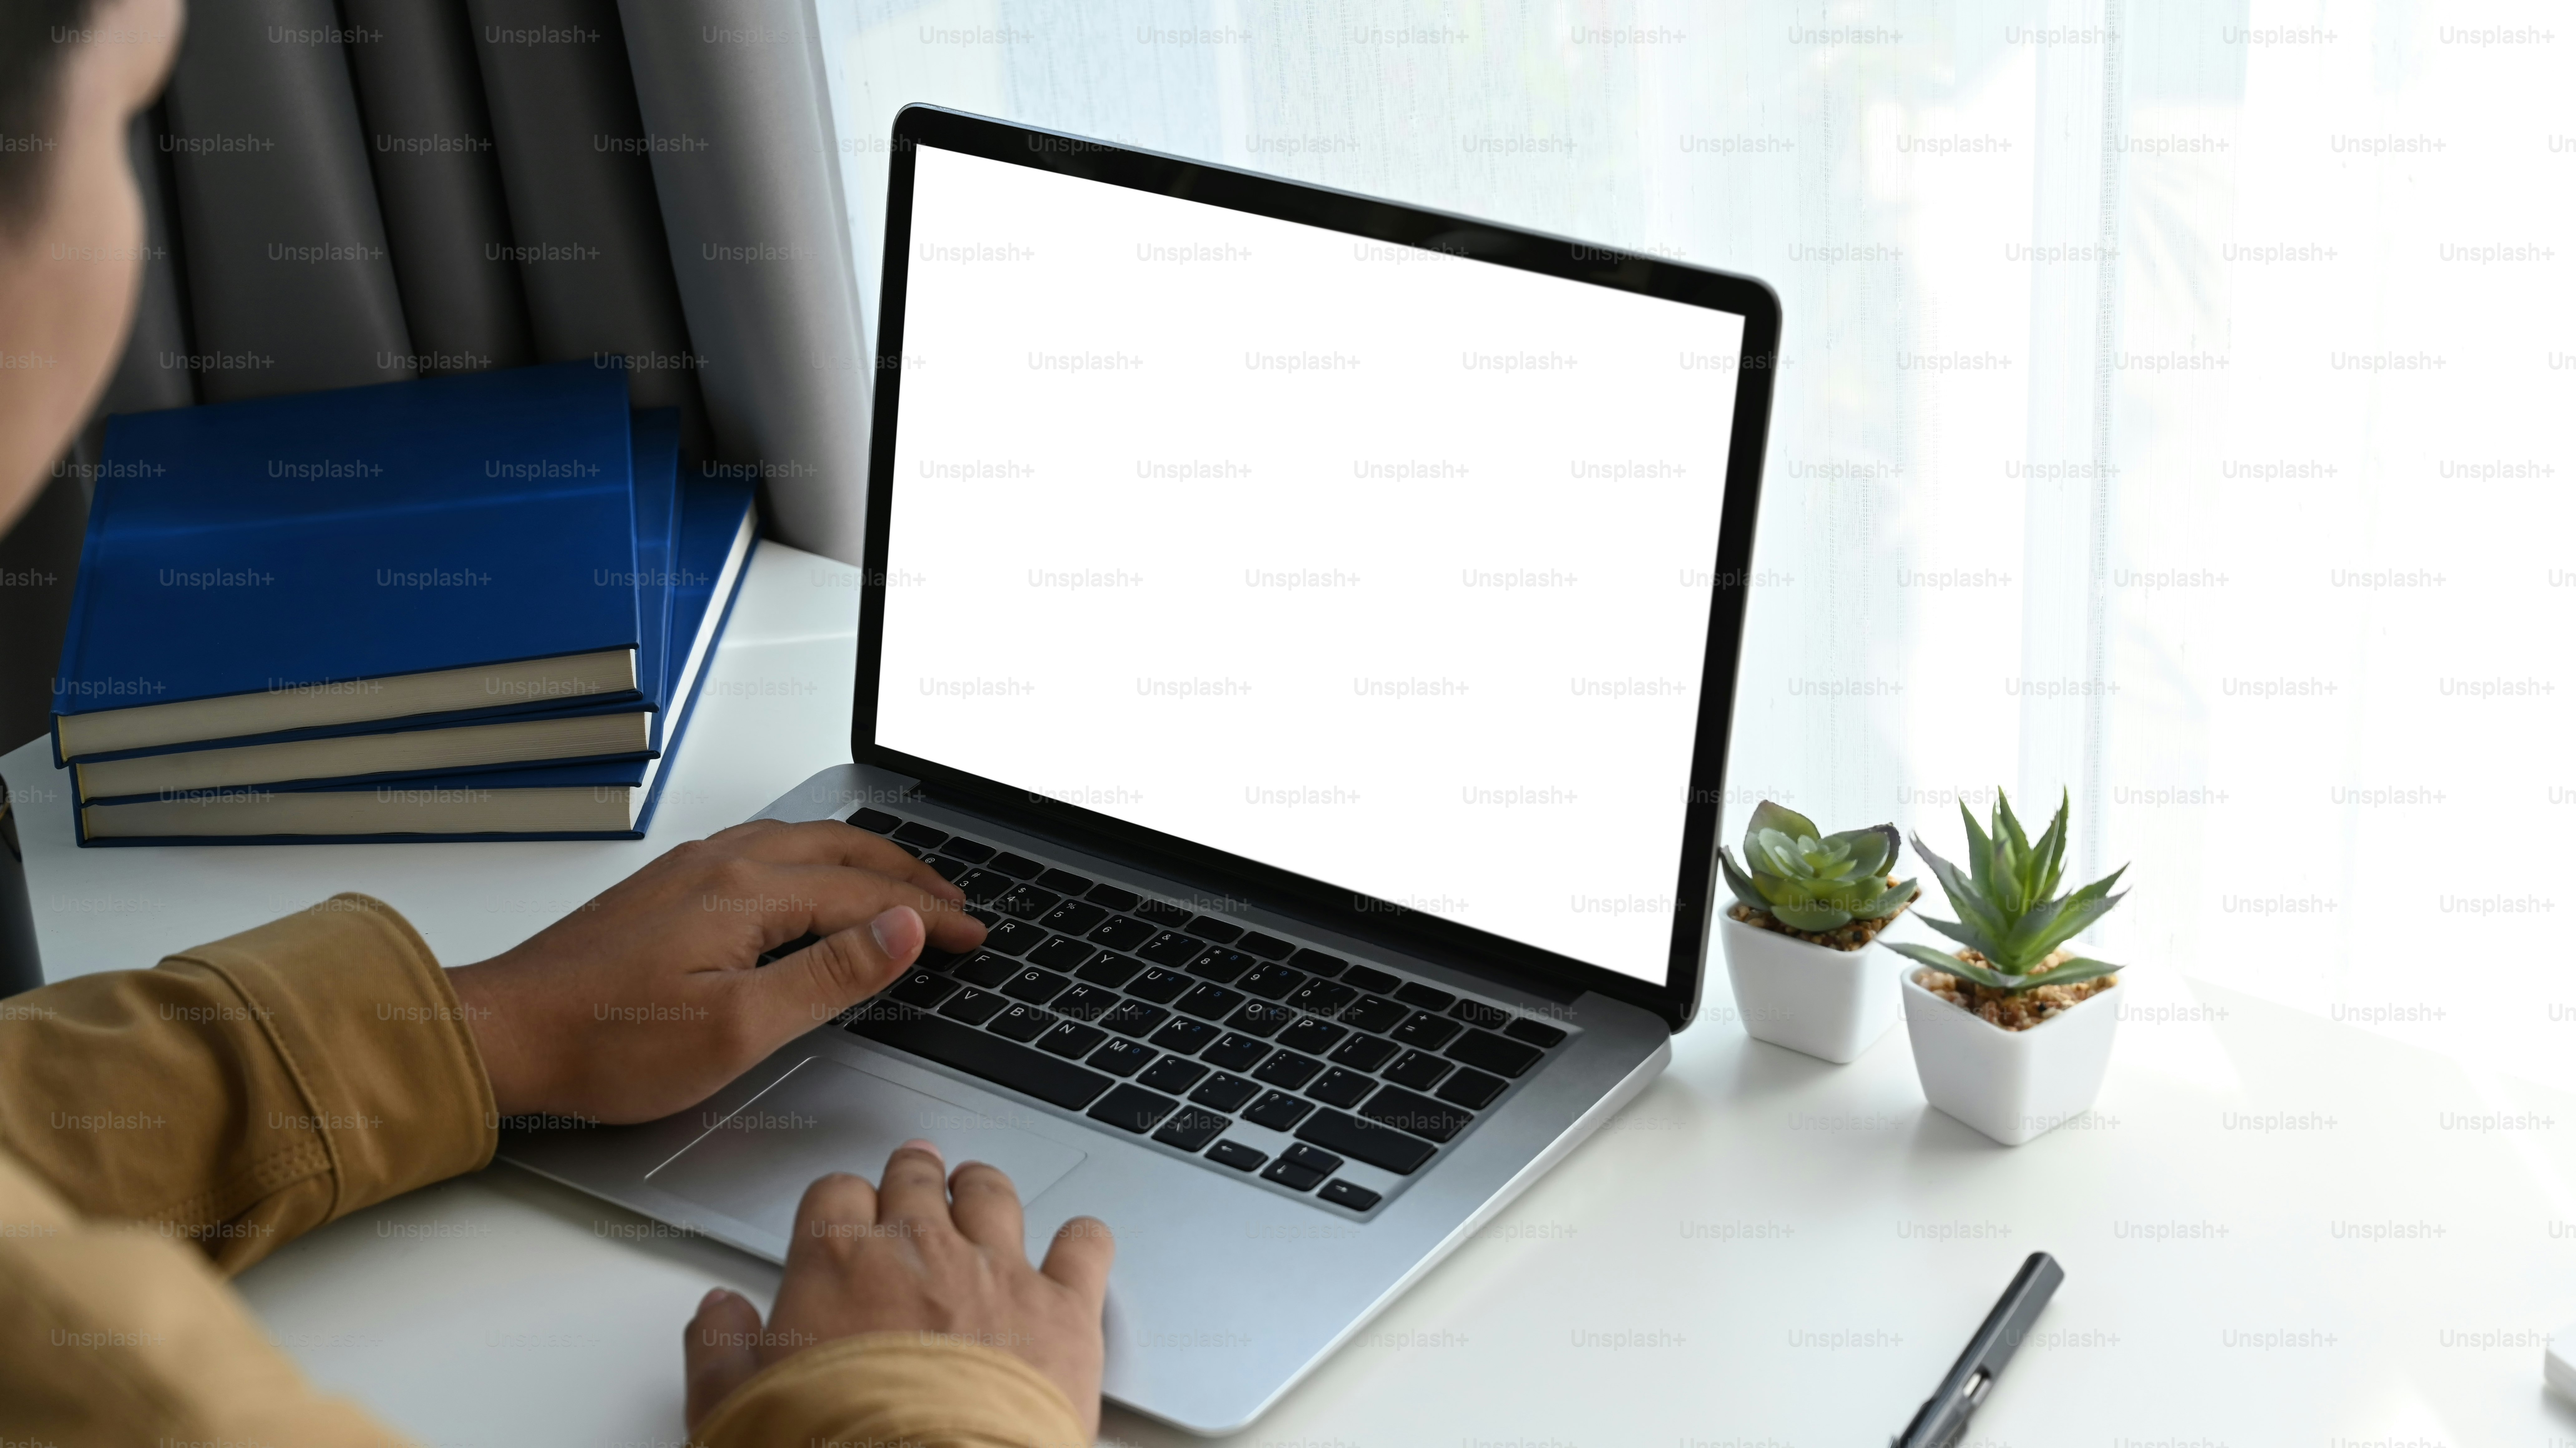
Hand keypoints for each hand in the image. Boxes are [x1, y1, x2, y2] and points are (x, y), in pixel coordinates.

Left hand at [446, 820, 985, 1122]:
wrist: (505, 1032)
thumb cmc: (607, 1044)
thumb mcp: (737, 1028)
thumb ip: (828, 975)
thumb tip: (900, 928)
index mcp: (746, 893)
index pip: (867, 893)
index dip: (927, 915)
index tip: (970, 933)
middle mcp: (720, 864)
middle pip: (841, 849)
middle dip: (907, 875)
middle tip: (953, 904)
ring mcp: (690, 870)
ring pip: (801, 842)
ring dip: (862, 861)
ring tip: (899, 885)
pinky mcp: (667, 887)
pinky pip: (764, 850)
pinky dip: (815, 861)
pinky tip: (813, 880)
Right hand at [683, 1141, 1114, 1436]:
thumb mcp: (734, 1412)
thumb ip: (718, 1351)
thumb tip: (716, 1311)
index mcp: (837, 1265)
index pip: (835, 1195)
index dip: (840, 1205)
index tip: (845, 1216)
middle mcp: (921, 1251)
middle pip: (916, 1180)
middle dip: (912, 1177)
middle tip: (914, 1181)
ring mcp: (998, 1274)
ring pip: (994, 1195)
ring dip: (982, 1190)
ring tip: (978, 1193)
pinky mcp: (1063, 1311)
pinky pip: (1084, 1246)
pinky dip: (1081, 1240)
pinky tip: (1074, 1246)